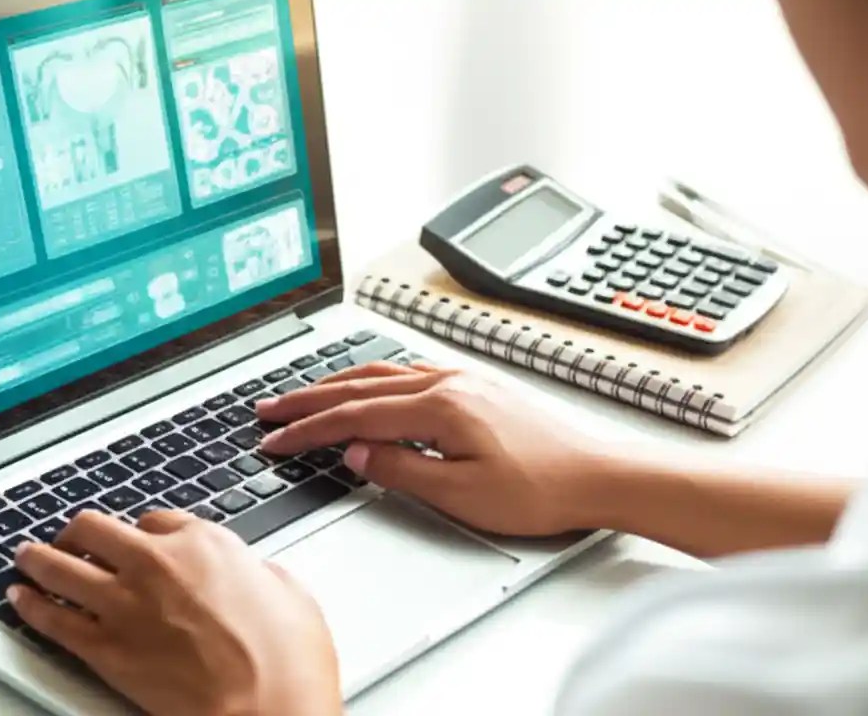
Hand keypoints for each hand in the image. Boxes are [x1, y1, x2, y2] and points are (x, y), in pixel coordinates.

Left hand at [8, 511, 341, 715]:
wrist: (266, 711)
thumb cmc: (287, 662)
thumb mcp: (290, 593)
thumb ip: (260, 574)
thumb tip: (254, 576)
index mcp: (205, 543)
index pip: (155, 521)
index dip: (143, 532)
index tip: (139, 541)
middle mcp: (157, 563)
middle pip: (96, 530)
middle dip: (79, 532)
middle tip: (72, 538)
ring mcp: (124, 605)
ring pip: (60, 566)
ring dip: (38, 558)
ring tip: (26, 557)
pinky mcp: (104, 650)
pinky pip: (51, 618)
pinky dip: (30, 606)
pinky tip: (20, 599)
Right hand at [256, 362, 610, 536]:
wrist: (599, 473)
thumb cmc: (541, 489)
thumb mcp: (462, 494)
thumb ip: (401, 469)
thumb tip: (356, 453)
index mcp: (440, 406)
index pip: (354, 416)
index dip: (308, 430)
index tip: (274, 440)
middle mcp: (448, 382)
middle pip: (360, 385)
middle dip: (308, 398)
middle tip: (268, 409)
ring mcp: (464, 379)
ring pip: (384, 374)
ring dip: (338, 384)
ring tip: (304, 395)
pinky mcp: (478, 386)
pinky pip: (411, 374)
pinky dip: (376, 380)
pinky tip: (371, 386)